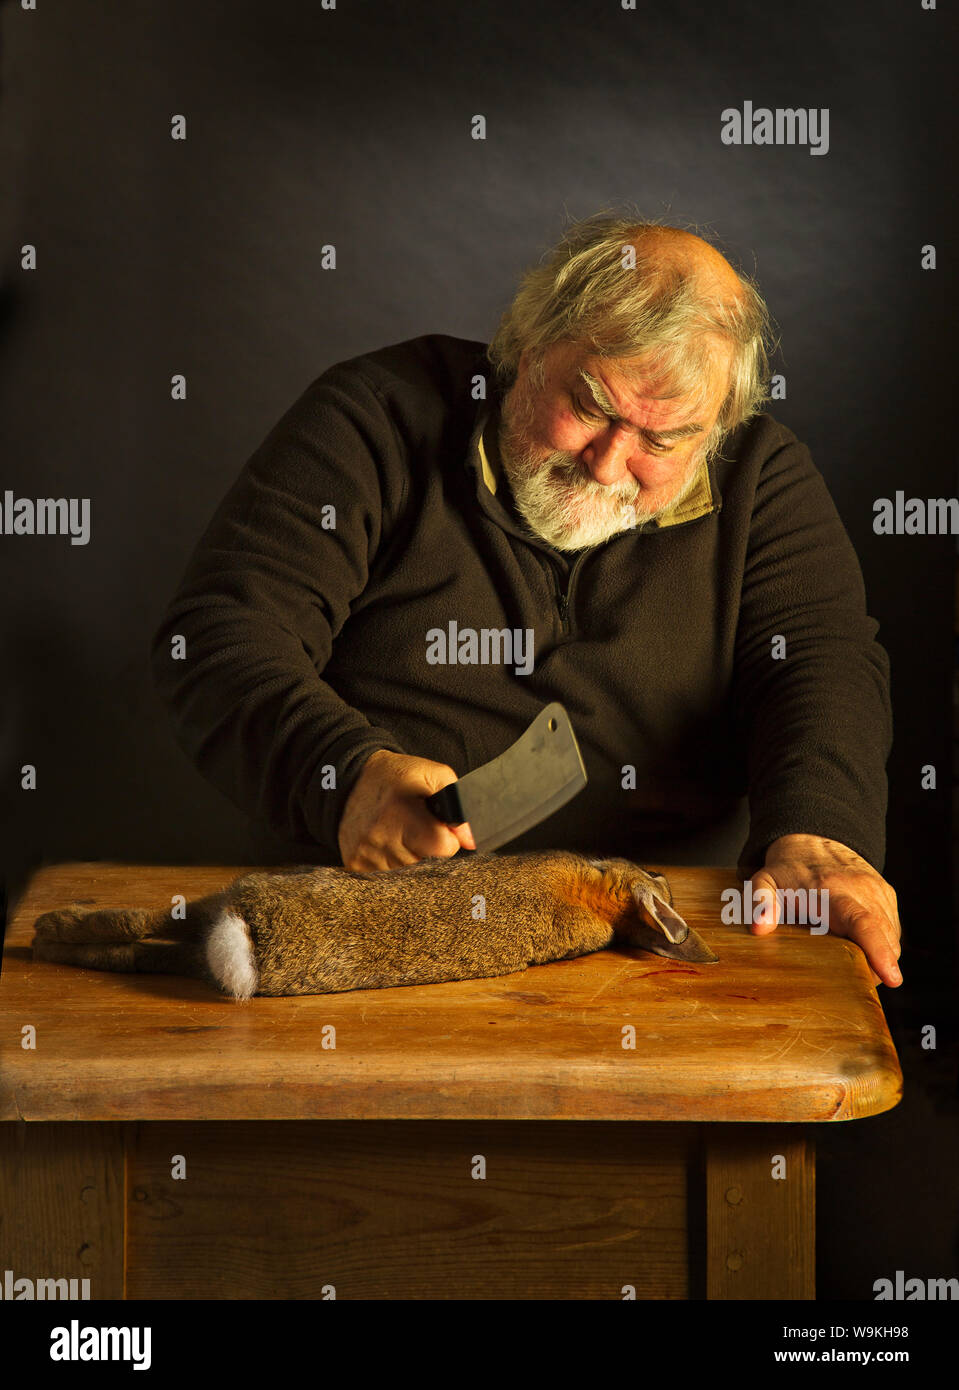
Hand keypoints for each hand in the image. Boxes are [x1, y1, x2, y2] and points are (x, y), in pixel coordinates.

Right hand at [337, 749, 475, 871]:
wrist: (348, 781)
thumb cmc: (395, 778)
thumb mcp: (431, 773)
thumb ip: (457, 801)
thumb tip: (470, 840)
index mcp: (401, 811)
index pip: (441, 846)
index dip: (447, 839)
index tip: (439, 827)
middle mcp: (380, 835)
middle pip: (425, 863)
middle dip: (428, 848)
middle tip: (417, 828)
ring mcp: (365, 853)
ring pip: (407, 873)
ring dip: (410, 857)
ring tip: (401, 833)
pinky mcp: (354, 864)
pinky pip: (386, 877)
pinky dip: (392, 863)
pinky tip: (387, 843)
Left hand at [749, 834, 901, 987]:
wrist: (814, 840)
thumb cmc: (788, 870)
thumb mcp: (764, 881)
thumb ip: (760, 902)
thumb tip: (760, 928)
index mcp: (832, 891)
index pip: (862, 922)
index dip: (878, 952)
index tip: (891, 977)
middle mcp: (862, 889)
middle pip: (884, 937)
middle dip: (879, 967)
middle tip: (854, 982)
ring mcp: (879, 892)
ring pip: (892, 937)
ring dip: (881, 958)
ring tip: (853, 965)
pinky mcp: (887, 896)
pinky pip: (893, 929)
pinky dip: (883, 944)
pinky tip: (860, 947)